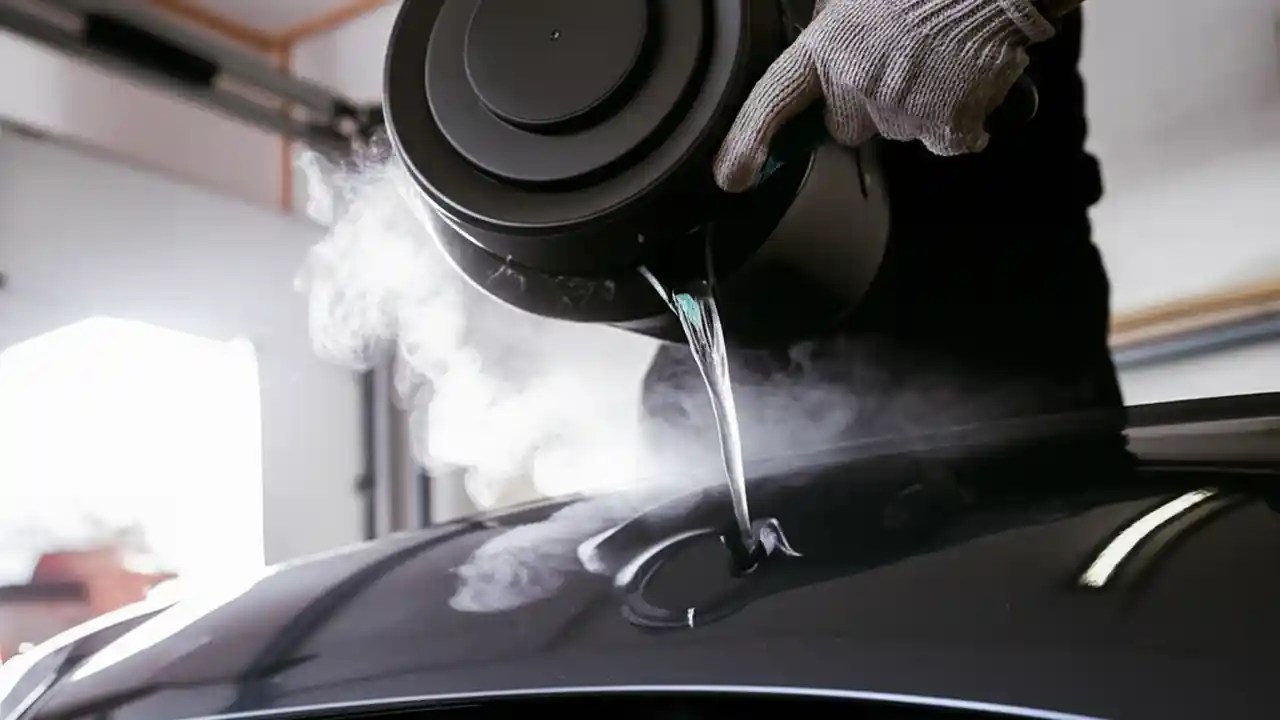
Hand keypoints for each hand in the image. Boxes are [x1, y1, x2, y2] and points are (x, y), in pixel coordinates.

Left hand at [714, 0, 1055, 191]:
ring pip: (898, 132)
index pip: (773, 99)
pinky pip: (947, 141)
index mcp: (826, 45)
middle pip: (846, 129)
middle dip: (866, 108)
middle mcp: (854, 83)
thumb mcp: (853, 0)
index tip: (733, 177)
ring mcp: (900, 109)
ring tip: (941, 58)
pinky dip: (960, 121)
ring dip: (918, 107)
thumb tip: (822, 74)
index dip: (748, 140)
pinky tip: (968, 79)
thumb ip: (831, 37)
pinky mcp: (946, 126)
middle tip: (899, 63)